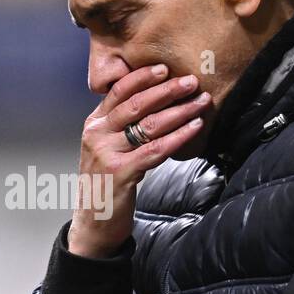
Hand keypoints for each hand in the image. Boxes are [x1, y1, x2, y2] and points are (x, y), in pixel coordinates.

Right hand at [68, 64, 209, 258]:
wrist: (93, 225)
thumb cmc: (106, 185)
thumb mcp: (107, 150)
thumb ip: (122, 128)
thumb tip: (156, 105)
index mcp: (94, 124)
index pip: (118, 92)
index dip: (142, 77)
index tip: (165, 68)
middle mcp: (97, 135)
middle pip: (136, 104)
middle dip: (167, 90)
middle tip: (191, 81)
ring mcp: (107, 154)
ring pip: (149, 125)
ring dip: (180, 111)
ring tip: (201, 102)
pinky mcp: (120, 173)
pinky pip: (155, 150)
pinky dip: (178, 137)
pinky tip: (194, 128)